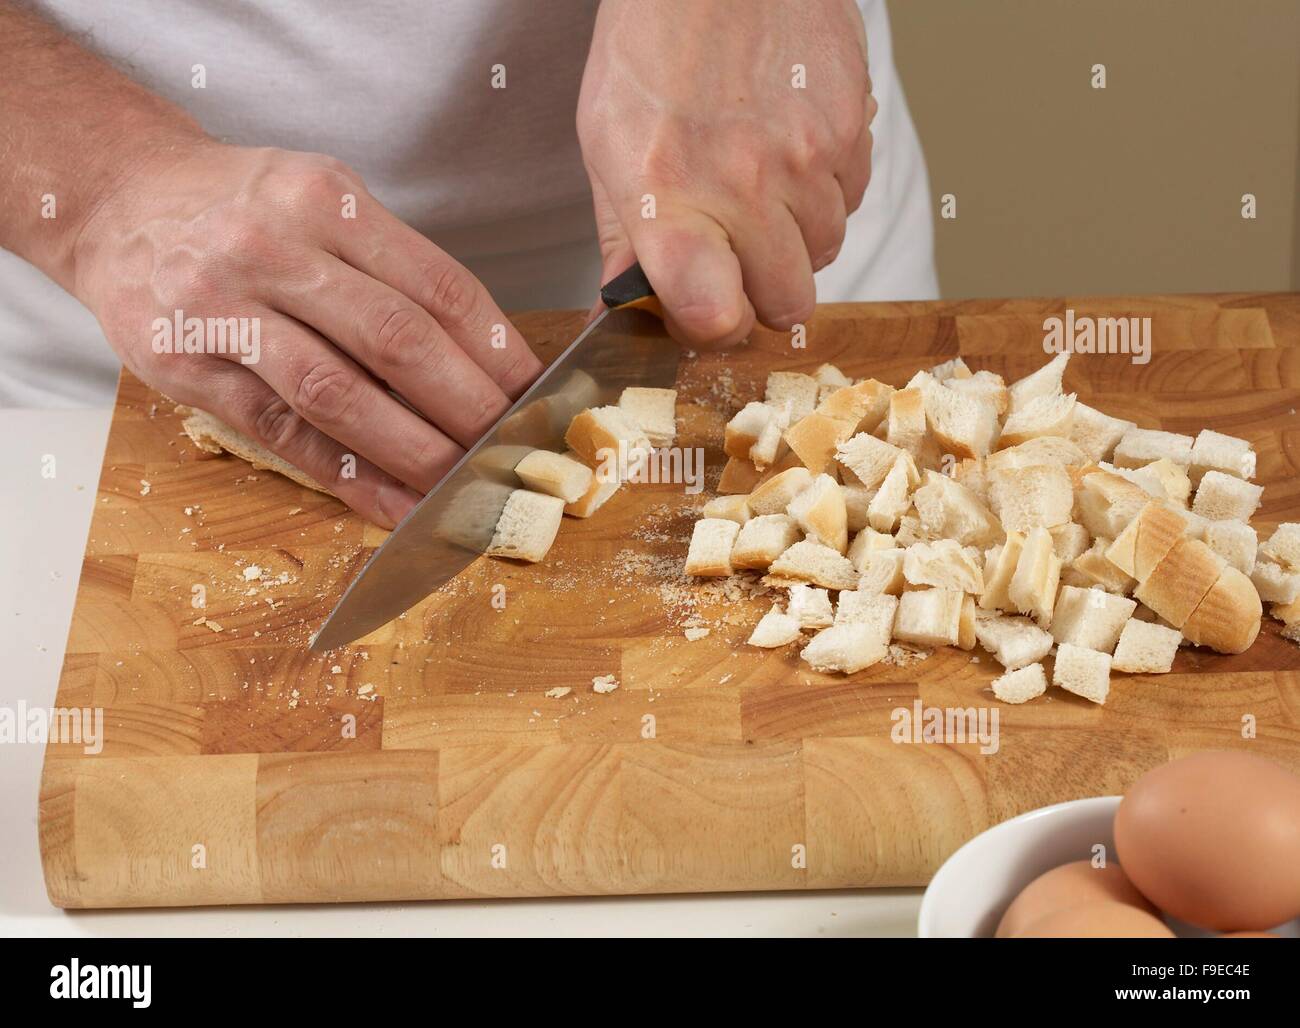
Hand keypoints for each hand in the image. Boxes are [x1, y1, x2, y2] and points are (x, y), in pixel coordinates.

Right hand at [70, 140, 542, 526]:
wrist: (117, 201)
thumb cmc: (241, 208)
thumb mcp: (321, 198)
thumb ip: (391, 267)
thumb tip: (486, 359)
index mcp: (325, 200)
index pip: (436, 286)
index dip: (498, 351)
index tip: (537, 396)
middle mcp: (272, 247)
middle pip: (397, 341)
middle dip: (469, 407)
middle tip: (513, 450)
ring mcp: (223, 309)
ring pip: (338, 393)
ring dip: (414, 450)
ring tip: (464, 485)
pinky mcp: (186, 366)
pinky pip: (283, 433)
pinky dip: (347, 477)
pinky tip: (395, 505)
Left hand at [577, 0, 875, 346]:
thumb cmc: (652, 47)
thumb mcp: (606, 146)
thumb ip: (622, 244)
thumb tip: (617, 319)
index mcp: (669, 196)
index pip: (716, 318)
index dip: (712, 328)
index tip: (702, 310)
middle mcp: (743, 184)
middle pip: (786, 305)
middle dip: (761, 291)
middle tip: (735, 251)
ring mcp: (807, 158)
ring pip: (824, 256)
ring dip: (795, 239)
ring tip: (758, 184)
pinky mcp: (852, 129)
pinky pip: (852, 202)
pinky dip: (825, 194)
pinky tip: (789, 152)